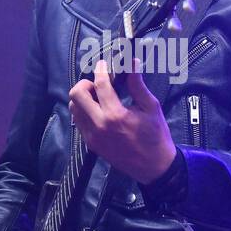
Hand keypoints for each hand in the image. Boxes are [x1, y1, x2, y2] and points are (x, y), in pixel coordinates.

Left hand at [68, 57, 176, 183]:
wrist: (154, 167)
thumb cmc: (156, 136)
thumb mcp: (151, 107)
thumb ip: (138, 85)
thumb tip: (133, 63)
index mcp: (116, 115)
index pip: (100, 85)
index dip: (100, 70)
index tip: (103, 64)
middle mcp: (99, 125)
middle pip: (77, 95)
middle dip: (85, 84)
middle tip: (98, 84)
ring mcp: (92, 136)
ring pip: (74, 108)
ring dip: (83, 98)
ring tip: (98, 97)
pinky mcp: (91, 144)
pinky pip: (79, 121)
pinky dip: (84, 111)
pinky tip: (99, 111)